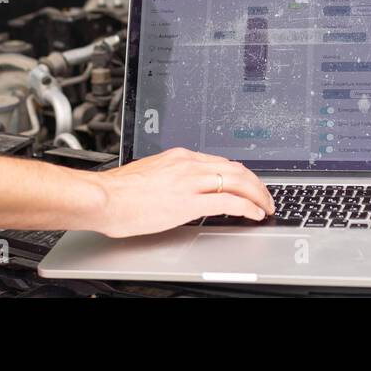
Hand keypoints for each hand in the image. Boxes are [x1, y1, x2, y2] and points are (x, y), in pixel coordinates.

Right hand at [91, 147, 274, 237]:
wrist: (104, 197)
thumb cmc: (118, 191)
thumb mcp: (149, 175)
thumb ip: (168, 177)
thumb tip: (176, 188)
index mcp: (178, 156)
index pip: (220, 161)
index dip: (240, 174)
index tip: (247, 183)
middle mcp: (188, 164)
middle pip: (235, 168)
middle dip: (256, 183)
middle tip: (265, 196)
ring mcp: (190, 181)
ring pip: (238, 181)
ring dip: (258, 195)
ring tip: (266, 206)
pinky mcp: (189, 202)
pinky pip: (229, 201)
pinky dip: (248, 207)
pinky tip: (254, 214)